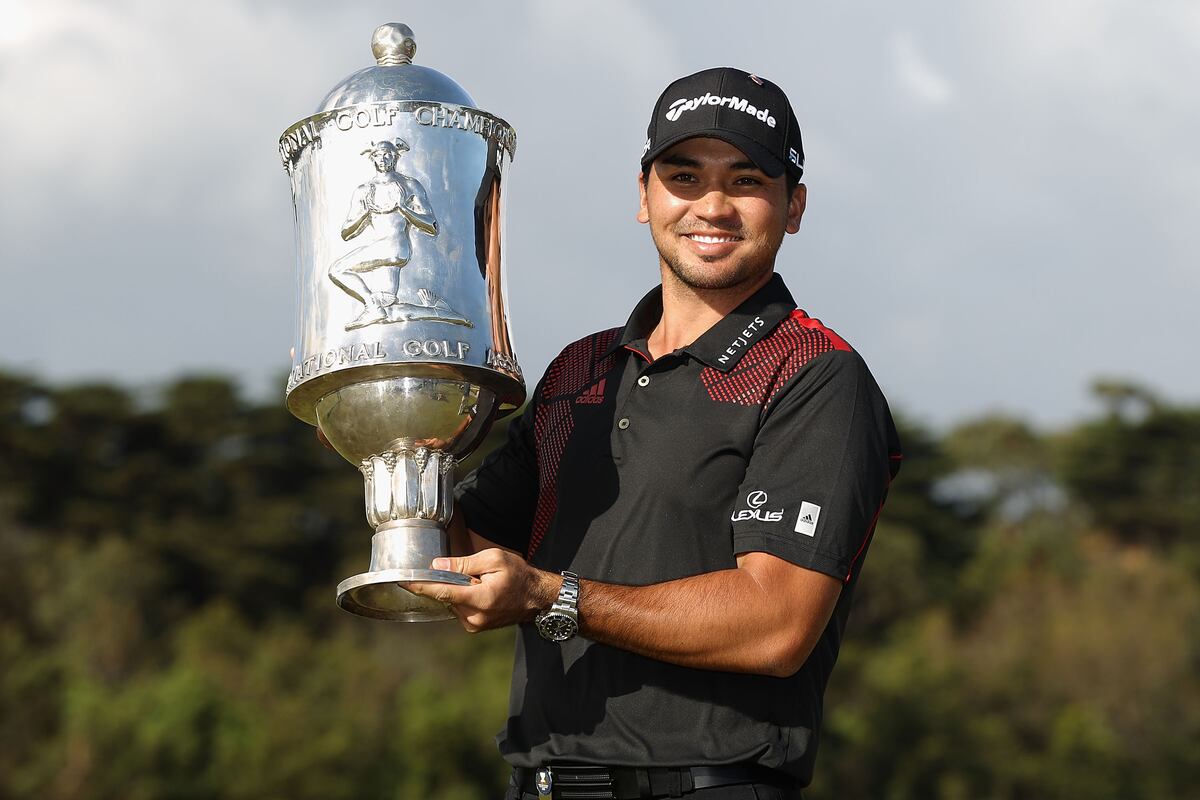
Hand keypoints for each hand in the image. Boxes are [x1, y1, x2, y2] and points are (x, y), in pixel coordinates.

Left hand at [404, 549, 557, 632]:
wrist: (536, 597)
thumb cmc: (519, 575)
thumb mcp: (494, 559)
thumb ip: (464, 563)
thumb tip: (438, 566)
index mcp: (480, 599)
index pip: (442, 592)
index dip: (421, 585)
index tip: (403, 581)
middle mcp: (475, 617)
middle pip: (446, 596)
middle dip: (449, 582)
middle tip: (472, 573)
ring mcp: (475, 625)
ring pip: (452, 603)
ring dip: (458, 591)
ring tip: (481, 583)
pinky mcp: (475, 627)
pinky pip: (459, 609)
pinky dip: (463, 598)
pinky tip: (480, 592)